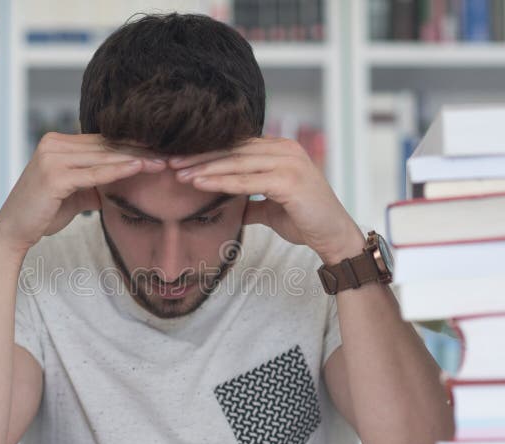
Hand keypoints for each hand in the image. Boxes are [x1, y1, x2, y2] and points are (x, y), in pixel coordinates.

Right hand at [0, 132, 165, 252]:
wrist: (14, 231)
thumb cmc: (44, 213)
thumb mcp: (75, 192)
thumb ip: (96, 181)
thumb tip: (124, 179)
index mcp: (57, 143)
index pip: (102, 141)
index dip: (131, 146)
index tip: (159, 152)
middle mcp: (53, 144)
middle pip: (105, 145)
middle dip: (139, 150)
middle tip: (169, 154)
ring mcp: (52, 157)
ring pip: (103, 156)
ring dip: (135, 159)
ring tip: (161, 162)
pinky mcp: (54, 175)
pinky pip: (94, 172)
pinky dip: (118, 170)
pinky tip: (139, 168)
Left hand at [168, 137, 364, 264]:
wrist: (334, 236)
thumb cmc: (306, 220)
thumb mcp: (272, 207)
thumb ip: (251, 200)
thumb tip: (230, 206)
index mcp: (280, 149)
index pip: (237, 147)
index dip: (208, 153)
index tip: (181, 161)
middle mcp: (285, 149)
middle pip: (233, 151)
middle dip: (199, 157)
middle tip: (170, 163)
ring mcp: (288, 162)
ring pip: (236, 163)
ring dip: (205, 168)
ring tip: (178, 174)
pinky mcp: (288, 180)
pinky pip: (246, 180)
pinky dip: (221, 182)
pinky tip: (199, 184)